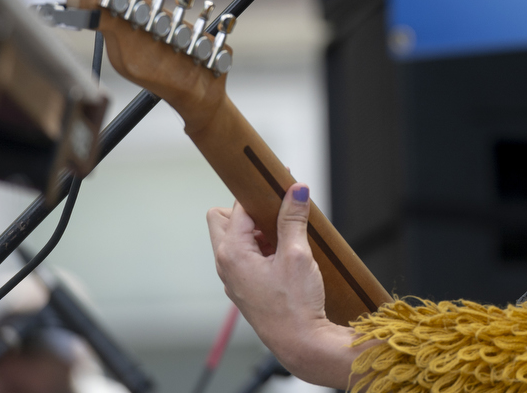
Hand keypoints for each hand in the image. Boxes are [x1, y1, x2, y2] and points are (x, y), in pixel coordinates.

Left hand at [207, 185, 378, 387]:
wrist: (300, 343)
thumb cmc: (295, 304)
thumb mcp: (297, 254)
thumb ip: (293, 218)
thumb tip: (296, 189)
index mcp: (232, 253)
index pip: (239, 207)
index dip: (260, 192)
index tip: (280, 182)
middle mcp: (226, 264)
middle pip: (225, 219)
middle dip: (250, 210)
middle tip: (278, 212)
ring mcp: (234, 277)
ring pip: (236, 238)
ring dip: (258, 229)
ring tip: (286, 233)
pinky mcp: (246, 286)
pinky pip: (246, 256)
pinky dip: (262, 246)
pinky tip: (286, 251)